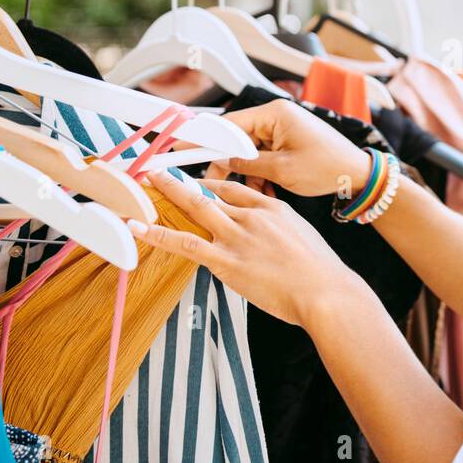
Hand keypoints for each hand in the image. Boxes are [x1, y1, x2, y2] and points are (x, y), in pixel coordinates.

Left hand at [130, 168, 363, 326]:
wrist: (325, 292)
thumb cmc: (320, 273)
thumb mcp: (302, 238)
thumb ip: (281, 232)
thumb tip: (269, 239)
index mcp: (273, 208)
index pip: (236, 188)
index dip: (212, 183)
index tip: (197, 182)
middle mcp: (252, 216)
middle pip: (210, 190)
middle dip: (182, 180)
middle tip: (158, 171)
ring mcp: (237, 237)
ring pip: (195, 208)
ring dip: (167, 193)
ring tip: (144, 184)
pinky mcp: (226, 261)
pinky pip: (185, 243)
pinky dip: (157, 233)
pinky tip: (137, 227)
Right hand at [204, 98, 371, 198]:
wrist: (359, 174)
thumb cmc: (329, 167)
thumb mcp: (283, 170)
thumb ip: (249, 164)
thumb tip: (222, 163)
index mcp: (275, 114)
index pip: (228, 123)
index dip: (203, 136)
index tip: (181, 145)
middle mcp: (277, 117)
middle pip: (236, 138)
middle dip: (228, 164)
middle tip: (215, 184)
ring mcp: (282, 129)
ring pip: (249, 151)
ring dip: (247, 174)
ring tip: (254, 193)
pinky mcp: (288, 143)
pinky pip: (263, 157)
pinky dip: (261, 174)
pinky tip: (265, 193)